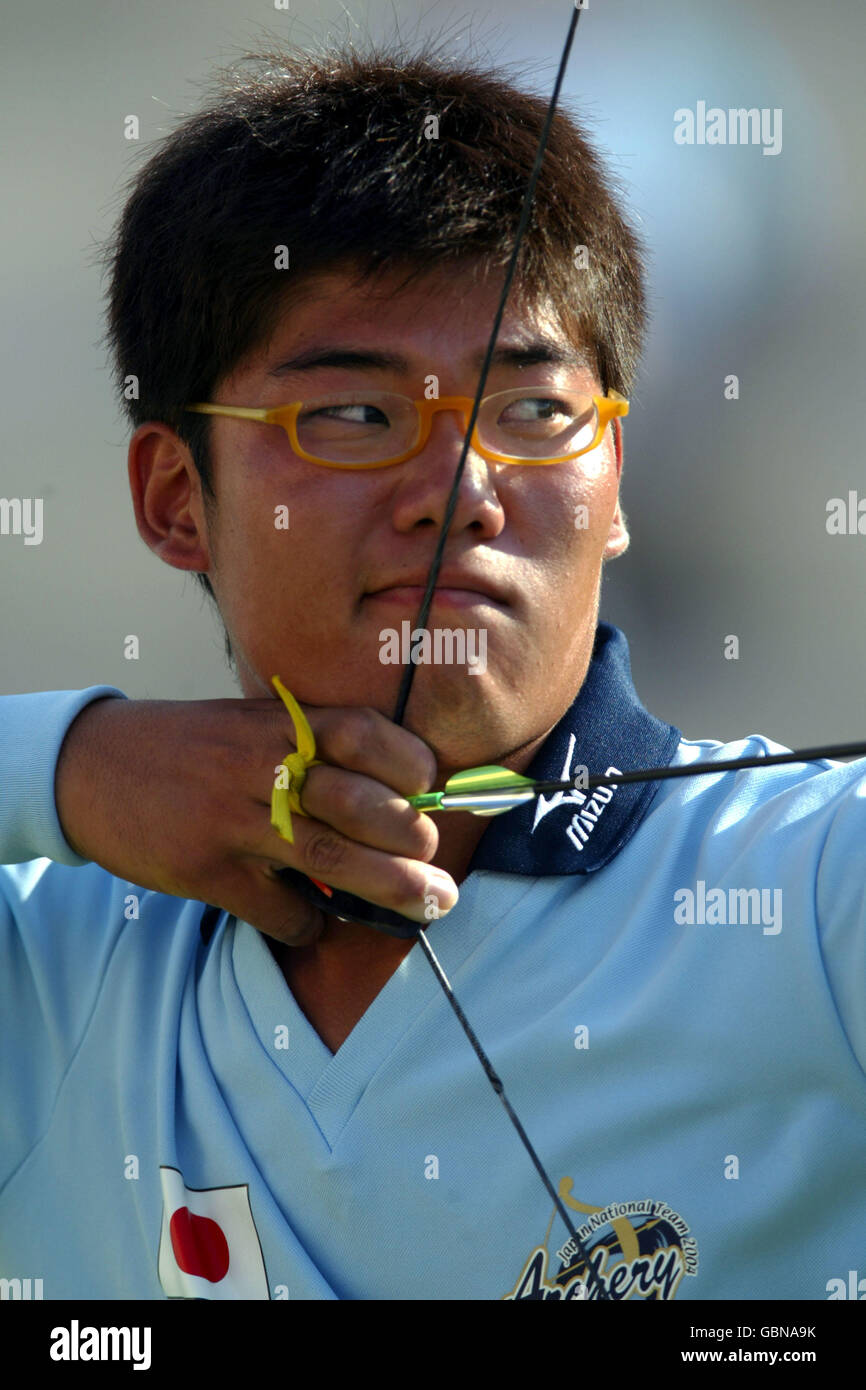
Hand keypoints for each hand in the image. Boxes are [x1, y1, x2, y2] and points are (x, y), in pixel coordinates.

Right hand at [54, 695, 457, 944]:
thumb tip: (392, 792)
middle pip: (356, 802)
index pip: (360, 731)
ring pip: (328, 855)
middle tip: (439, 868)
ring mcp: (230, 818)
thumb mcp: (248, 724)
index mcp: (276, 724)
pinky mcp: (203, 868)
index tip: (433, 787)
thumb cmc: (188, 747)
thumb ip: (308, 747)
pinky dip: (305, 923)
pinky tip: (314, 926)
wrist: (90, 767)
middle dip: (411, 838)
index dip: (408, 760)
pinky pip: (273, 904)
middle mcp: (259, 765)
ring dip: (388, 886)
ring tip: (428, 905)